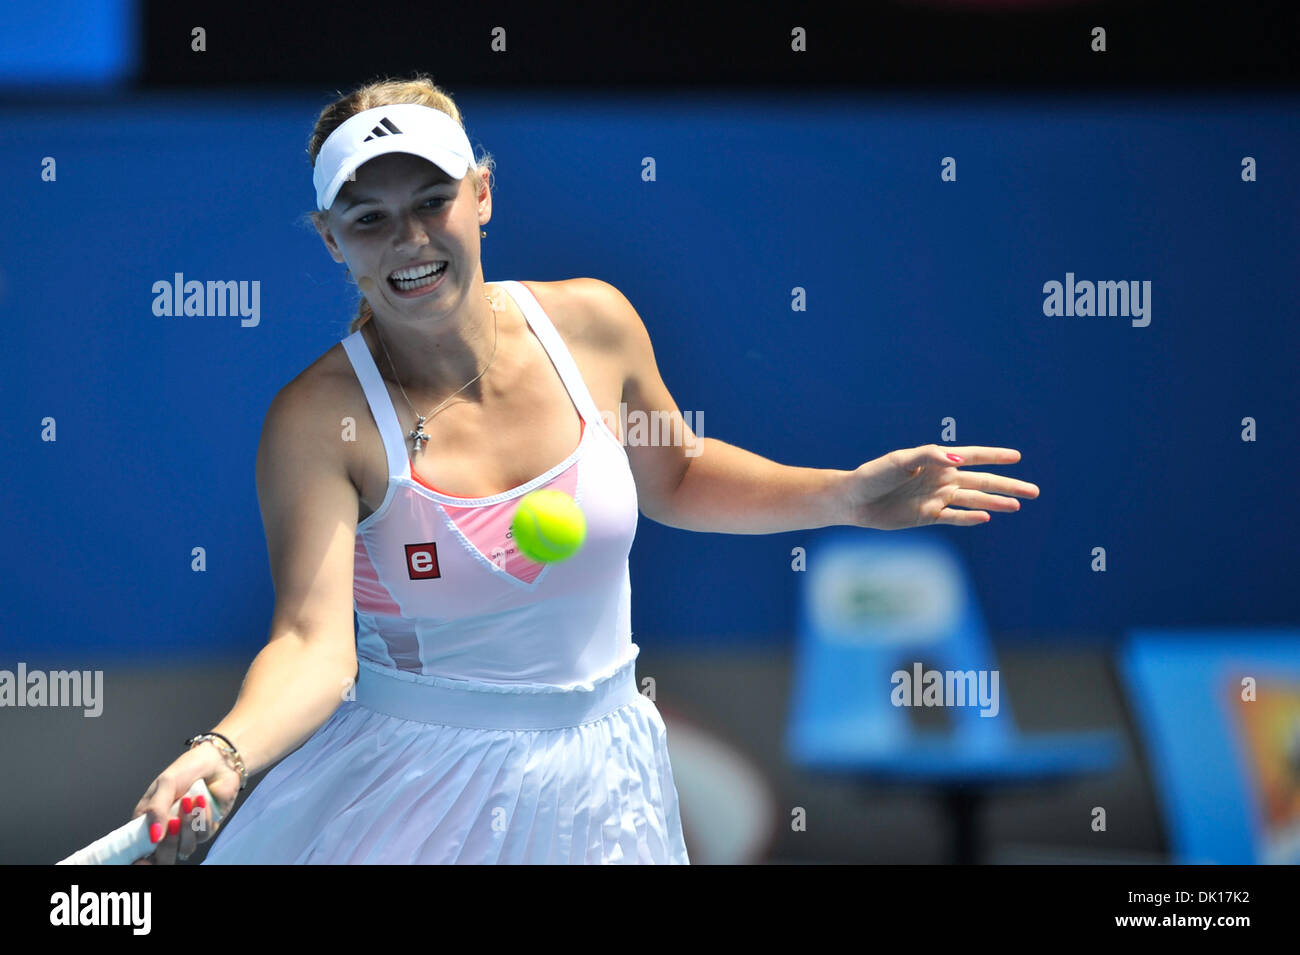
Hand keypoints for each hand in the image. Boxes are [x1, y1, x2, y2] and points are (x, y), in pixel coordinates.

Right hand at [130, 742, 241, 864]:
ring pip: (184, 848)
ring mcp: (186, 832)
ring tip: (189, 801)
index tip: (142, 860)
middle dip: (168, 844)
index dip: (140, 860)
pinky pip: (203, 835)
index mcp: (147, 822)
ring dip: (188, 826)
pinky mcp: (205, 829)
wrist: (217, 762)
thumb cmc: (186, 770)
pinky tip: (202, 800)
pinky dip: (202, 817)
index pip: (138, 850)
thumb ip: (156, 809)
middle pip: (162, 857)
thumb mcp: (165, 784)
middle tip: (173, 821)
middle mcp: (165, 831)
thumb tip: (153, 837)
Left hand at [840, 444, 1038, 530]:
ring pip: (973, 500)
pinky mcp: (927, 516)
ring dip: (996, 502)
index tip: (1017, 457)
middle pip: (982, 482)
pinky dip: (970, 518)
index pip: (972, 457)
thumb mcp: (900, 460)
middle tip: (1034, 491)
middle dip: (1008, 486)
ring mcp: (936, 498)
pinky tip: (987, 517)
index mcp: (936, 461)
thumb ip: (929, 456)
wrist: (854, 500)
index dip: (994, 457)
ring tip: (1018, 505)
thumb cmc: (874, 475)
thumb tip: (957, 459)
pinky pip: (954, 518)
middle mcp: (940, 479)